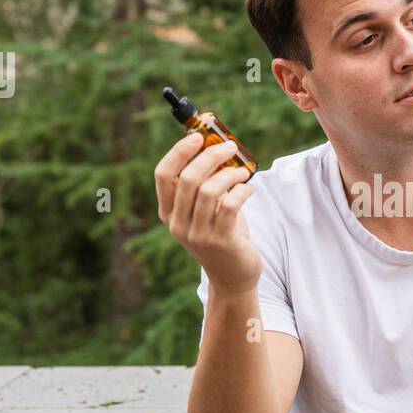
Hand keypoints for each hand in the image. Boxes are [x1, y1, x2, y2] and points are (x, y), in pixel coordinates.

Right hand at [154, 133, 261, 294]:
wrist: (232, 275)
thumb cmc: (221, 233)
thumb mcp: (205, 210)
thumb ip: (206, 183)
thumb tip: (217, 145)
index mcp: (168, 212)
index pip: (163, 175)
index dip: (178, 152)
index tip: (197, 136)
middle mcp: (177, 224)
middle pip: (188, 179)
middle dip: (210, 156)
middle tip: (230, 146)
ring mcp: (198, 234)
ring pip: (210, 191)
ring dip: (230, 174)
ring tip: (243, 172)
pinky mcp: (221, 241)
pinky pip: (230, 206)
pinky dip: (242, 190)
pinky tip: (249, 189)